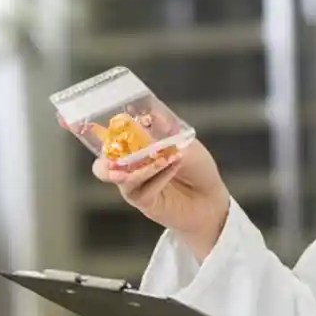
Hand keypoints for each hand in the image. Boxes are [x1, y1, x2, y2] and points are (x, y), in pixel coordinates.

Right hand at [87, 138, 229, 261]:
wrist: (212, 197)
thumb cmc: (197, 167)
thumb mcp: (185, 142)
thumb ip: (164, 131)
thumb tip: (149, 113)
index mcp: (136, 149)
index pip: (112, 140)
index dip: (107, 134)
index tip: (115, 124)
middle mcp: (131, 168)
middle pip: (102, 165)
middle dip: (106, 161)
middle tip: (118, 155)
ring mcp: (135, 186)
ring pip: (121, 178)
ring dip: (141, 167)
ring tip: (161, 160)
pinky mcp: (143, 202)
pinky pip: (140, 190)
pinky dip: (156, 176)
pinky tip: (173, 169)